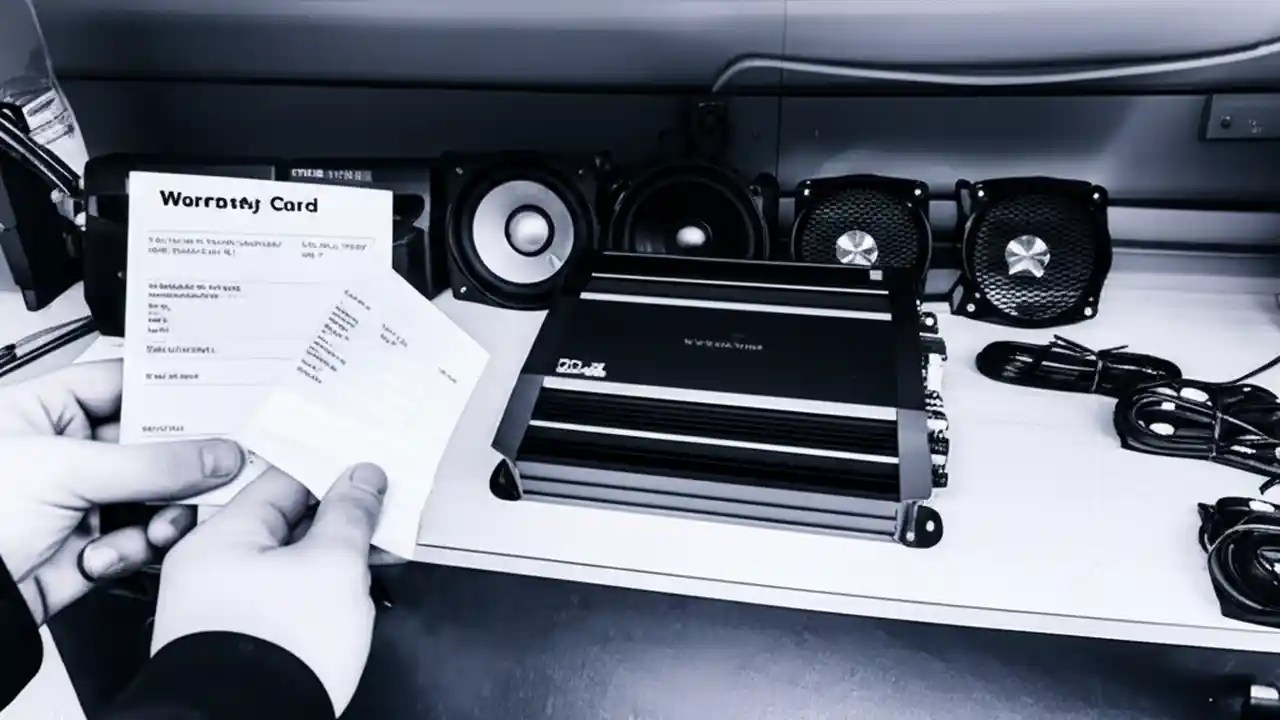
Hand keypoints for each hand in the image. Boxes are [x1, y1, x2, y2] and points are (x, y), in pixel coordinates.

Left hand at [0, 360, 244, 623]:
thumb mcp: (64, 471)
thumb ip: (151, 463)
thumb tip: (216, 454)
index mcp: (43, 411)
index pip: (122, 384)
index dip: (171, 390)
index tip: (219, 399)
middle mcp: (63, 452)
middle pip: (149, 444)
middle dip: (181, 464)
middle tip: (219, 466)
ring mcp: (77, 501)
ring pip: (153, 495)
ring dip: (164, 513)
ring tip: (162, 525)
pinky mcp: (88, 546)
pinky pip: (139, 537)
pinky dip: (133, 549)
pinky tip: (105, 555)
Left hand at [151, 463, 387, 715]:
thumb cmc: (277, 653)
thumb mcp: (333, 564)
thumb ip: (350, 514)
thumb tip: (362, 479)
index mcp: (219, 538)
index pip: (282, 480)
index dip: (331, 473)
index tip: (367, 477)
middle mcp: (209, 570)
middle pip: (283, 522)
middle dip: (336, 519)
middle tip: (379, 517)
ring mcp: (221, 609)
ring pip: (286, 563)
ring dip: (331, 557)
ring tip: (374, 560)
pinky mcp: (237, 641)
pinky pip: (282, 597)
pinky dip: (316, 590)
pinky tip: (347, 596)